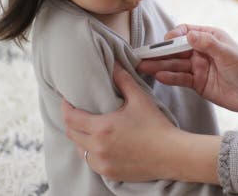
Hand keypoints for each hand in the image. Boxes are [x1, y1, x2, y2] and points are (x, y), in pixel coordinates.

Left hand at [61, 63, 178, 180]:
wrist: (171, 154)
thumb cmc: (156, 125)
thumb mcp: (139, 99)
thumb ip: (123, 80)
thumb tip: (114, 65)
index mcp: (101, 128)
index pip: (70, 118)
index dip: (66, 107)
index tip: (67, 100)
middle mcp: (97, 148)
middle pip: (71, 134)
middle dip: (71, 122)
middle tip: (77, 112)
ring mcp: (102, 163)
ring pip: (80, 150)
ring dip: (80, 138)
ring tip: (88, 128)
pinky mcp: (109, 173)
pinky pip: (91, 162)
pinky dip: (91, 152)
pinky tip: (100, 144)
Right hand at [136, 24, 237, 113]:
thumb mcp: (226, 53)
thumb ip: (207, 44)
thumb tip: (188, 34)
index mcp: (209, 38)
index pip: (185, 32)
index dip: (173, 36)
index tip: (165, 42)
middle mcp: (201, 51)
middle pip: (176, 50)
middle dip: (160, 52)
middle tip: (143, 56)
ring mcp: (198, 68)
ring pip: (175, 65)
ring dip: (160, 66)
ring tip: (144, 67)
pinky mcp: (198, 84)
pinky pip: (180, 79)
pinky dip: (170, 78)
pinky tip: (159, 76)